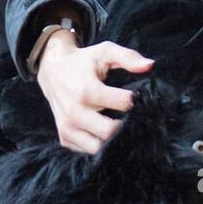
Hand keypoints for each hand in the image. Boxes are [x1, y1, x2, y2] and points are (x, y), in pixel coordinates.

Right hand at [37, 29, 153, 153]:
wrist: (52, 71)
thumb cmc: (83, 61)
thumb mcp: (104, 52)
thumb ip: (128, 57)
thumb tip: (150, 66)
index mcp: (86, 90)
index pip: (122, 104)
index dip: (136, 102)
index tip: (141, 99)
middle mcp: (75, 112)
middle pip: (110, 132)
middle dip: (128, 127)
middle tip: (136, 120)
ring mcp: (68, 128)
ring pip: (98, 148)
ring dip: (114, 142)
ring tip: (123, 129)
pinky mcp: (65, 138)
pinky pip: (87, 152)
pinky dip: (100, 147)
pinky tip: (107, 135)